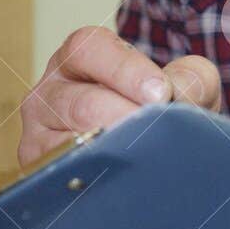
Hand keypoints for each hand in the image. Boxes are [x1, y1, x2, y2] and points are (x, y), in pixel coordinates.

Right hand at [17, 26, 219, 165]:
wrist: (145, 150)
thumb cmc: (157, 107)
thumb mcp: (181, 83)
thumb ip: (190, 77)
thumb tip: (181, 93)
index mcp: (77, 58)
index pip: (89, 49)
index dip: (126, 69)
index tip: (161, 91)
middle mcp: (49, 92)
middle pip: (82, 103)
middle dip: (127, 118)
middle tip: (160, 131)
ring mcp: (38, 134)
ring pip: (73, 144)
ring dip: (116, 152)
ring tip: (148, 156)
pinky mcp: (40, 171)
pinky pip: (65, 177)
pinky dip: (99, 179)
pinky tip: (126, 180)